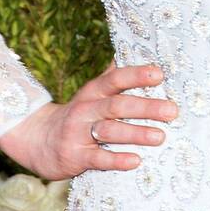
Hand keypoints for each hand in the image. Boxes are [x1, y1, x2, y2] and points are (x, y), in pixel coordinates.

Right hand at [0, 61, 178, 178]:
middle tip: (172, 110)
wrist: (37, 140)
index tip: (159, 74)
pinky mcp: (76, 157)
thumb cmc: (78, 115)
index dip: (136, 75)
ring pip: (109, 131)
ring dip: (135, 134)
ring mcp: (79, 133)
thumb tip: (136, 50)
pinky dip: (117, 160)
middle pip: (117, 105)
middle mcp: (86, 109)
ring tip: (160, 137)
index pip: (115, 79)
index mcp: (93, 92)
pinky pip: (98, 159)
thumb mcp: (92, 93)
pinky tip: (135, 161)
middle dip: (145, 107)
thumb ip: (113, 76)